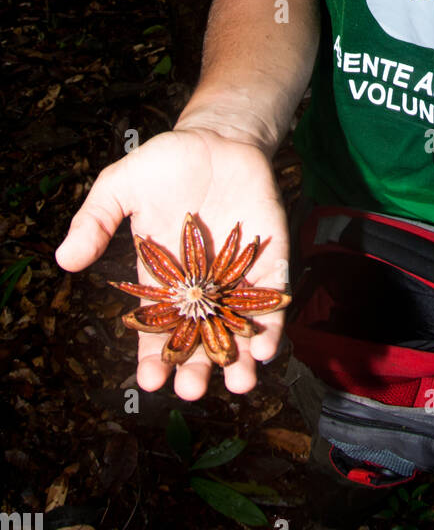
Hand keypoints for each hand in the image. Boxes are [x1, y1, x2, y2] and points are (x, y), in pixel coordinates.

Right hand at [55, 127, 288, 399]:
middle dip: (196, 368)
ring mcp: (236, 274)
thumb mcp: (120, 186)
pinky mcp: (268, 259)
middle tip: (192, 391)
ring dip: (240, 358)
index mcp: (162, 277)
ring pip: (237, 328)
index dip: (153, 356)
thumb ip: (96, 221)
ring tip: (238, 384)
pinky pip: (271, 298)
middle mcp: (200, 285)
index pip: (156, 328)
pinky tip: (268, 347)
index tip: (150, 382)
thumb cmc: (166, 163)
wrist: (217, 137)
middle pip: (198, 337)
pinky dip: (271, 323)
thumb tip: (65, 260)